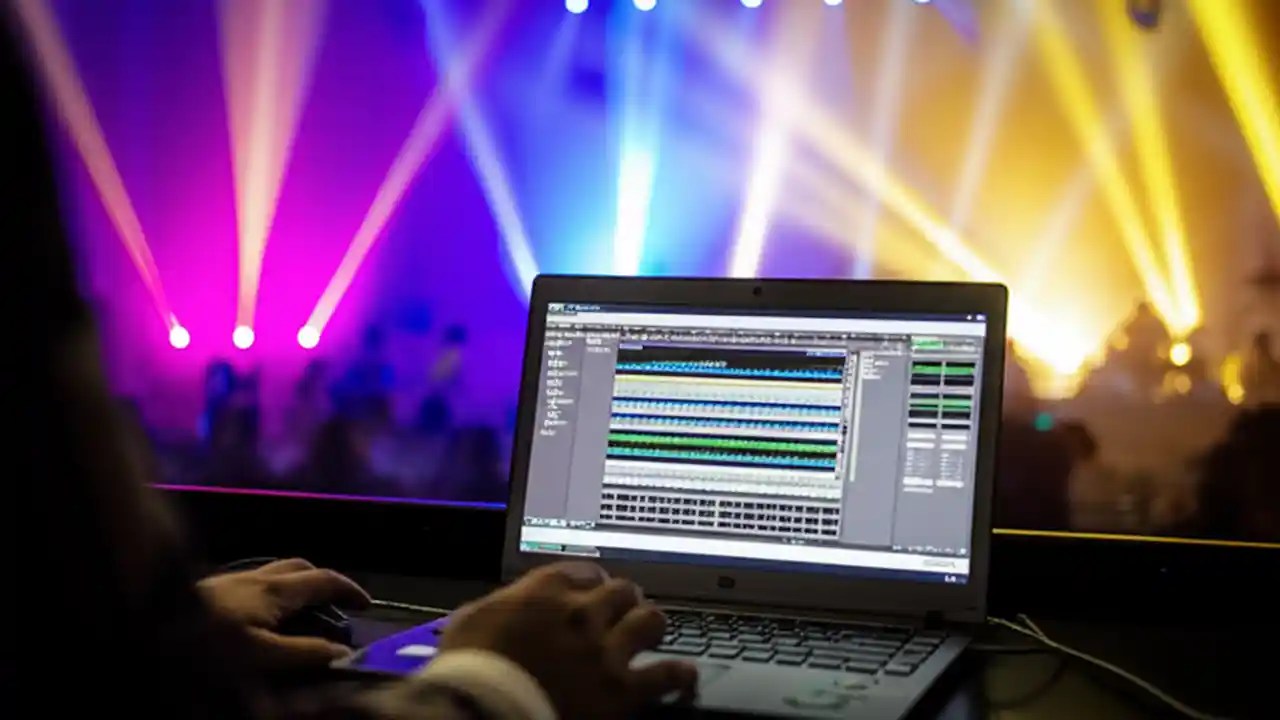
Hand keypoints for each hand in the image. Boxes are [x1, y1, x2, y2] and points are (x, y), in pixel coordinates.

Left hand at [198, 558, 369, 668]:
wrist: (147, 624)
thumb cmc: (206, 642)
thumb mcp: (259, 654)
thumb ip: (303, 653)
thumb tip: (342, 652)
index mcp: (275, 591)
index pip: (325, 580)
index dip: (349, 590)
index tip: (366, 605)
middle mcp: (258, 578)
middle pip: (301, 567)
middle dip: (324, 581)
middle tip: (335, 604)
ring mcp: (233, 581)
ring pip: (277, 572)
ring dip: (297, 584)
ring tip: (302, 609)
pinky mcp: (213, 590)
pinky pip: (256, 583)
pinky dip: (273, 592)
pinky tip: (262, 614)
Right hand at [440, 562, 696, 719]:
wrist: (483, 712)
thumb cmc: (467, 675)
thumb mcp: (466, 626)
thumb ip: (491, 609)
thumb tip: (491, 610)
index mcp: (543, 591)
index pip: (583, 571)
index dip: (590, 582)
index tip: (590, 591)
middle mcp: (581, 612)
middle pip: (622, 590)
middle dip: (624, 601)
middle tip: (622, 613)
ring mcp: (606, 651)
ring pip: (651, 620)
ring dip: (650, 627)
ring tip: (649, 636)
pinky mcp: (624, 691)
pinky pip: (670, 673)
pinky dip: (679, 675)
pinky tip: (680, 677)